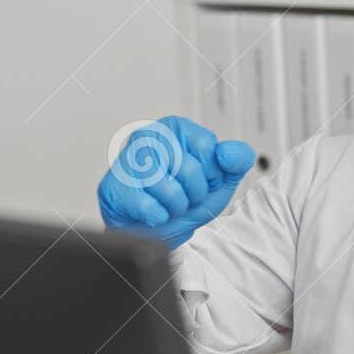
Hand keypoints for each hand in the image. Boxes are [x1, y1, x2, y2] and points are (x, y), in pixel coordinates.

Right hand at [97, 116, 254, 248]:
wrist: (156, 226)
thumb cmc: (184, 196)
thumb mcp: (220, 178)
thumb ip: (237, 160)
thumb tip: (228, 153)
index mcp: (177, 128)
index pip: (209, 149)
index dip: (211, 173)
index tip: (202, 177)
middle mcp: (150, 136)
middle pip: (191, 171)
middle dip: (194, 193)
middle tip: (183, 194)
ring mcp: (129, 159)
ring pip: (172, 191)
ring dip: (177, 207)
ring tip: (167, 202)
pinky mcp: (116, 187)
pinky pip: (152, 210)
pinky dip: (159, 218)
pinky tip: (152, 211)